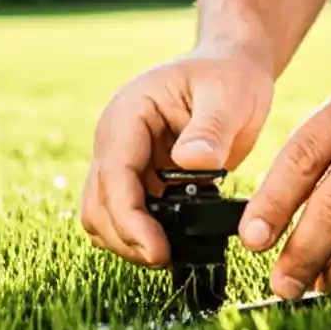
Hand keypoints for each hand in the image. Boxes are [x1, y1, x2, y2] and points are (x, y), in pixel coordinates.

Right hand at [81, 46, 273, 266]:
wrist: (231, 70)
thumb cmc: (229, 77)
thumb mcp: (228, 96)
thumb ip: (210, 128)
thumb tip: (190, 162)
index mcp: (128, 114)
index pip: (114, 175)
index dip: (130, 219)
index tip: (158, 251)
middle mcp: (115, 138)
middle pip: (98, 203)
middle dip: (126, 237)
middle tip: (168, 258)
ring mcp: (123, 159)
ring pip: (103, 215)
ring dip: (128, 241)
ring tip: (170, 254)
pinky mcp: (138, 177)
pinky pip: (124, 215)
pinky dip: (139, 235)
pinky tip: (172, 240)